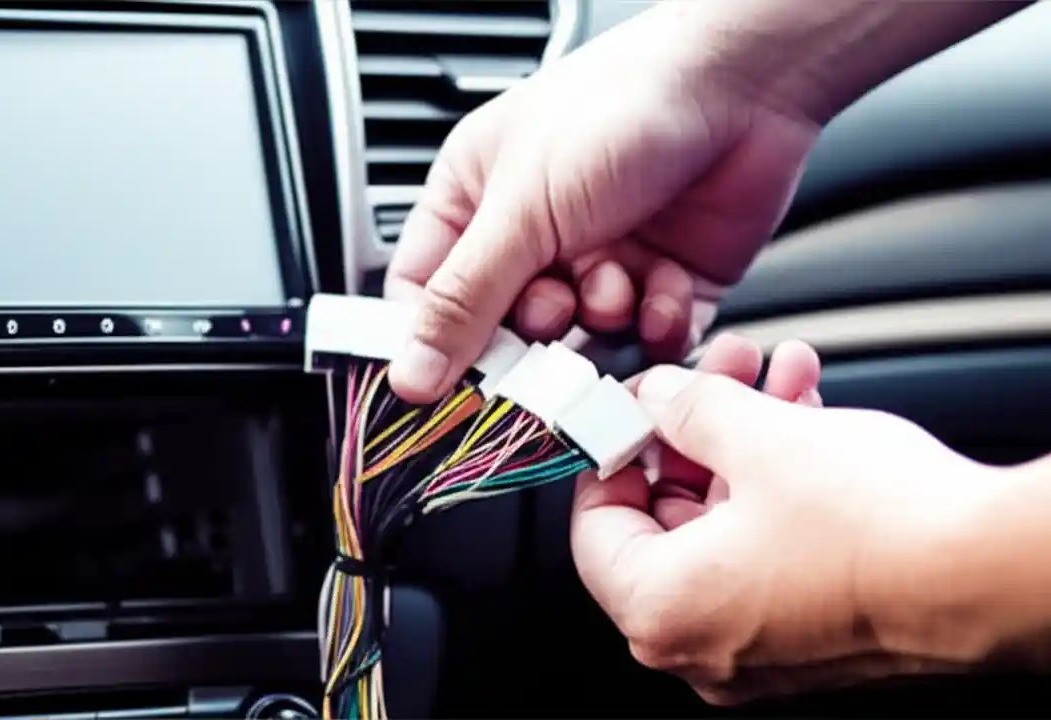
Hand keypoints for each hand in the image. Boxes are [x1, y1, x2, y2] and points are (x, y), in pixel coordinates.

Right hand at [385, 3, 820, 402]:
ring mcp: (601, 255)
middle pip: (505, 327)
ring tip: (617, 281)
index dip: (433, 339)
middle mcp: (536, 230)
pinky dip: (657, 323)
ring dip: (601, 320)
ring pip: (580, 338)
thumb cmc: (622, 106)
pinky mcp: (664, 278)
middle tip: (552, 316)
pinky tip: (663, 288)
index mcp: (476, 196)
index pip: (426, 290)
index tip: (446, 380)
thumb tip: (412, 372)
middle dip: (534, 330)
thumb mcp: (522, 209)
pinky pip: (647, 336)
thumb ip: (465, 301)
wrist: (743, 84)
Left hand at [572, 334, 1010, 705]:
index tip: (631, 410)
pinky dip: (778, 481)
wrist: (993, 573)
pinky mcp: (813, 629)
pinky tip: (805, 410)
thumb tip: (656, 396)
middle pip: (663, 517)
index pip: (593, 526)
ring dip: (745, 440)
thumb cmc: (878, 529)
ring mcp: (761, 644)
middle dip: (693, 431)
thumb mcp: (757, 437)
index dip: (612, 451)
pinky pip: (768, 544)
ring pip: (724, 521)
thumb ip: (686, 410)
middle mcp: (702, 644)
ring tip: (772, 374)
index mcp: (661, 611)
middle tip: (711, 377)